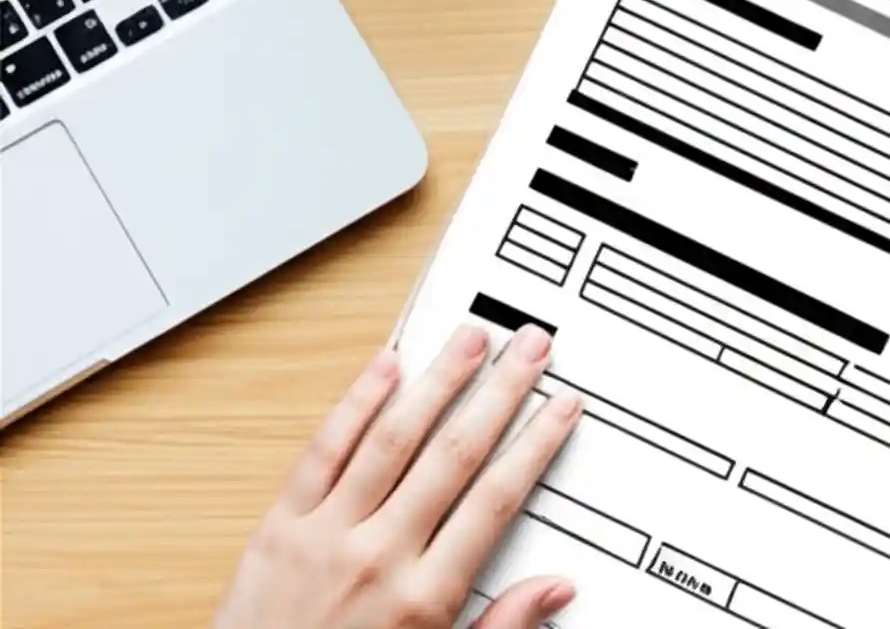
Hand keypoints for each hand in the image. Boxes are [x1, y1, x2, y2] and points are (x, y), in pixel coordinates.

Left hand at [212, 324, 582, 628]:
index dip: (536, 444)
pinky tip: (385, 365)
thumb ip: (501, 626)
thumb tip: (555, 589)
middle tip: (528, 348)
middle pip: (455, 454)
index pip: (497, 498)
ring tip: (470, 339)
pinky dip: (356, 404)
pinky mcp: (280, 523)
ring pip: (394, 437)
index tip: (559, 409)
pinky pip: (323, 449)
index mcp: (423, 596)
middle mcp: (379, 555)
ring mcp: (326, 533)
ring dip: (438, 381)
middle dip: (500, 393)